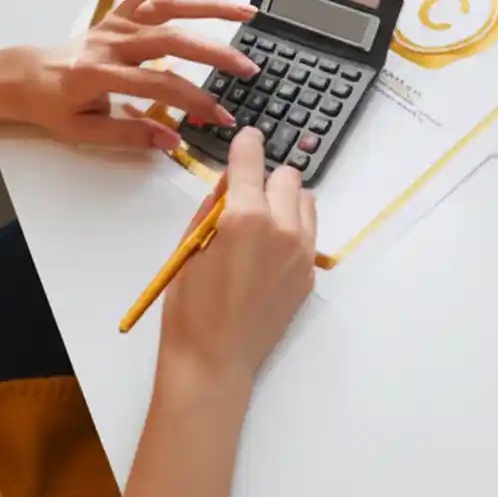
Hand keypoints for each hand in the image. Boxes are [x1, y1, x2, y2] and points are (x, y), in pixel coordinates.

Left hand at [0, 0, 260, 147]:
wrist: (24, 77)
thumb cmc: (53, 106)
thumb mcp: (84, 131)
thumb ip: (130, 135)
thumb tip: (174, 140)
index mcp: (99, 73)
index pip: (159, 85)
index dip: (195, 101)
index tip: (222, 117)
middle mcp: (111, 42)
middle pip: (172, 41)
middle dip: (214, 54)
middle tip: (248, 68)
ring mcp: (116, 23)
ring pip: (168, 8)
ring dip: (209, 7)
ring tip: (246, 12)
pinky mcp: (118, 14)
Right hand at [160, 127, 316, 378]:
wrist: (214, 359)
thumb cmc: (190, 306)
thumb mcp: (189, 246)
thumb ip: (212, 206)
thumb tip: (228, 180)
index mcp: (245, 218)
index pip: (252, 160)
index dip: (247, 144)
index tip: (247, 137)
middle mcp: (282, 229)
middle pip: (288, 177)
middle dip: (266, 179)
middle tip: (244, 196)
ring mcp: (301, 253)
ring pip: (306, 202)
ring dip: (285, 202)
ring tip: (259, 223)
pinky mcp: (309, 274)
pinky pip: (308, 234)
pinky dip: (292, 230)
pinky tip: (267, 251)